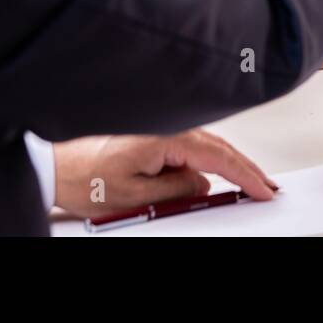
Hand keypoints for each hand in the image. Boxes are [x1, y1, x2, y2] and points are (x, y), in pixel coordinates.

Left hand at [52, 129, 277, 217]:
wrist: (56, 163)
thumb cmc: (85, 176)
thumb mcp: (135, 195)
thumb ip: (176, 191)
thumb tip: (203, 187)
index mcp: (164, 137)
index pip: (217, 157)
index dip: (245, 175)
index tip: (263, 188)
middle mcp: (165, 127)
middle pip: (217, 148)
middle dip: (245, 168)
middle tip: (266, 187)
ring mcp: (160, 128)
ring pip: (205, 146)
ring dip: (227, 164)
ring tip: (248, 182)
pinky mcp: (153, 133)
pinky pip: (190, 146)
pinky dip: (208, 159)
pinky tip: (215, 172)